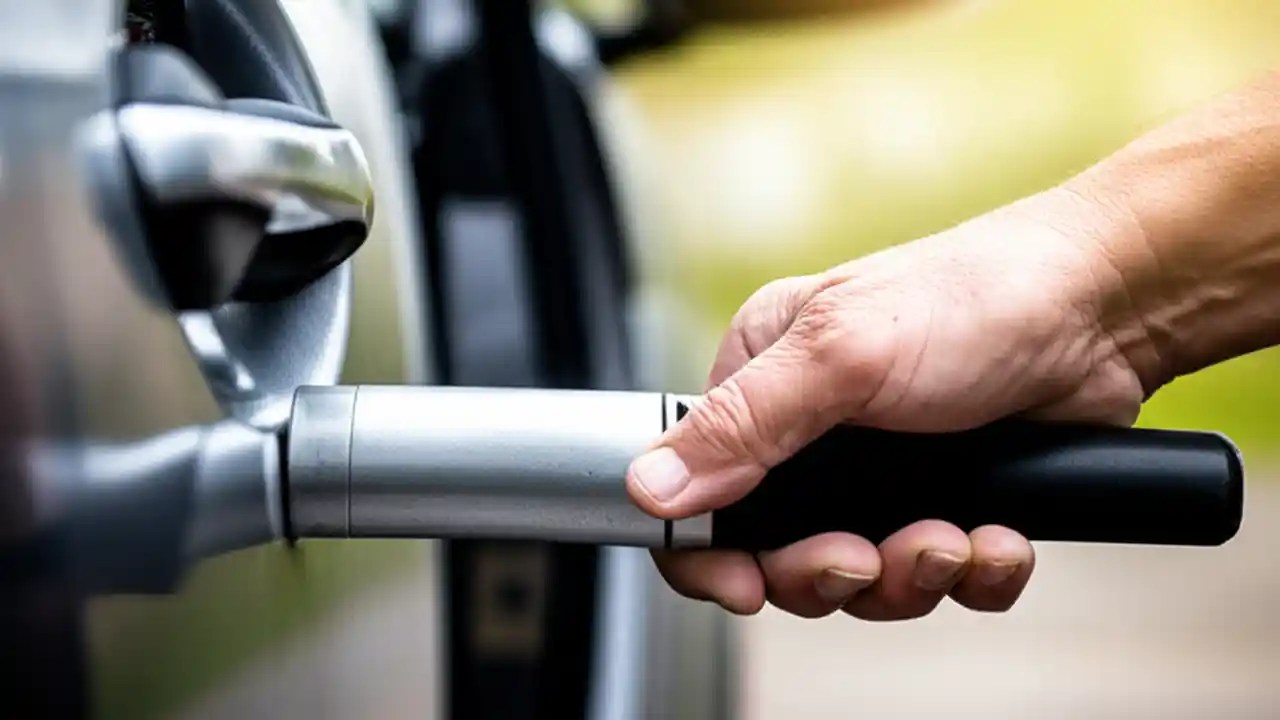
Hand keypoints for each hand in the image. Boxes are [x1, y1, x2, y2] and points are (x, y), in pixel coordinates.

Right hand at [626, 184, 1152, 618]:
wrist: (1105, 308)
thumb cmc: (976, 295)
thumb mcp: (842, 354)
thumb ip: (744, 426)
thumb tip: (651, 486)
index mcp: (764, 379)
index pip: (694, 488)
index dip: (711, 554)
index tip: (746, 587)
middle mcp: (813, 431)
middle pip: (776, 551)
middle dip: (828, 571)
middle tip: (865, 556)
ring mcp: (881, 471)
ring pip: (860, 575)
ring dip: (908, 574)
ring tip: (951, 535)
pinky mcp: (944, 497)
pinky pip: (937, 576)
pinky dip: (970, 572)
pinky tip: (996, 537)